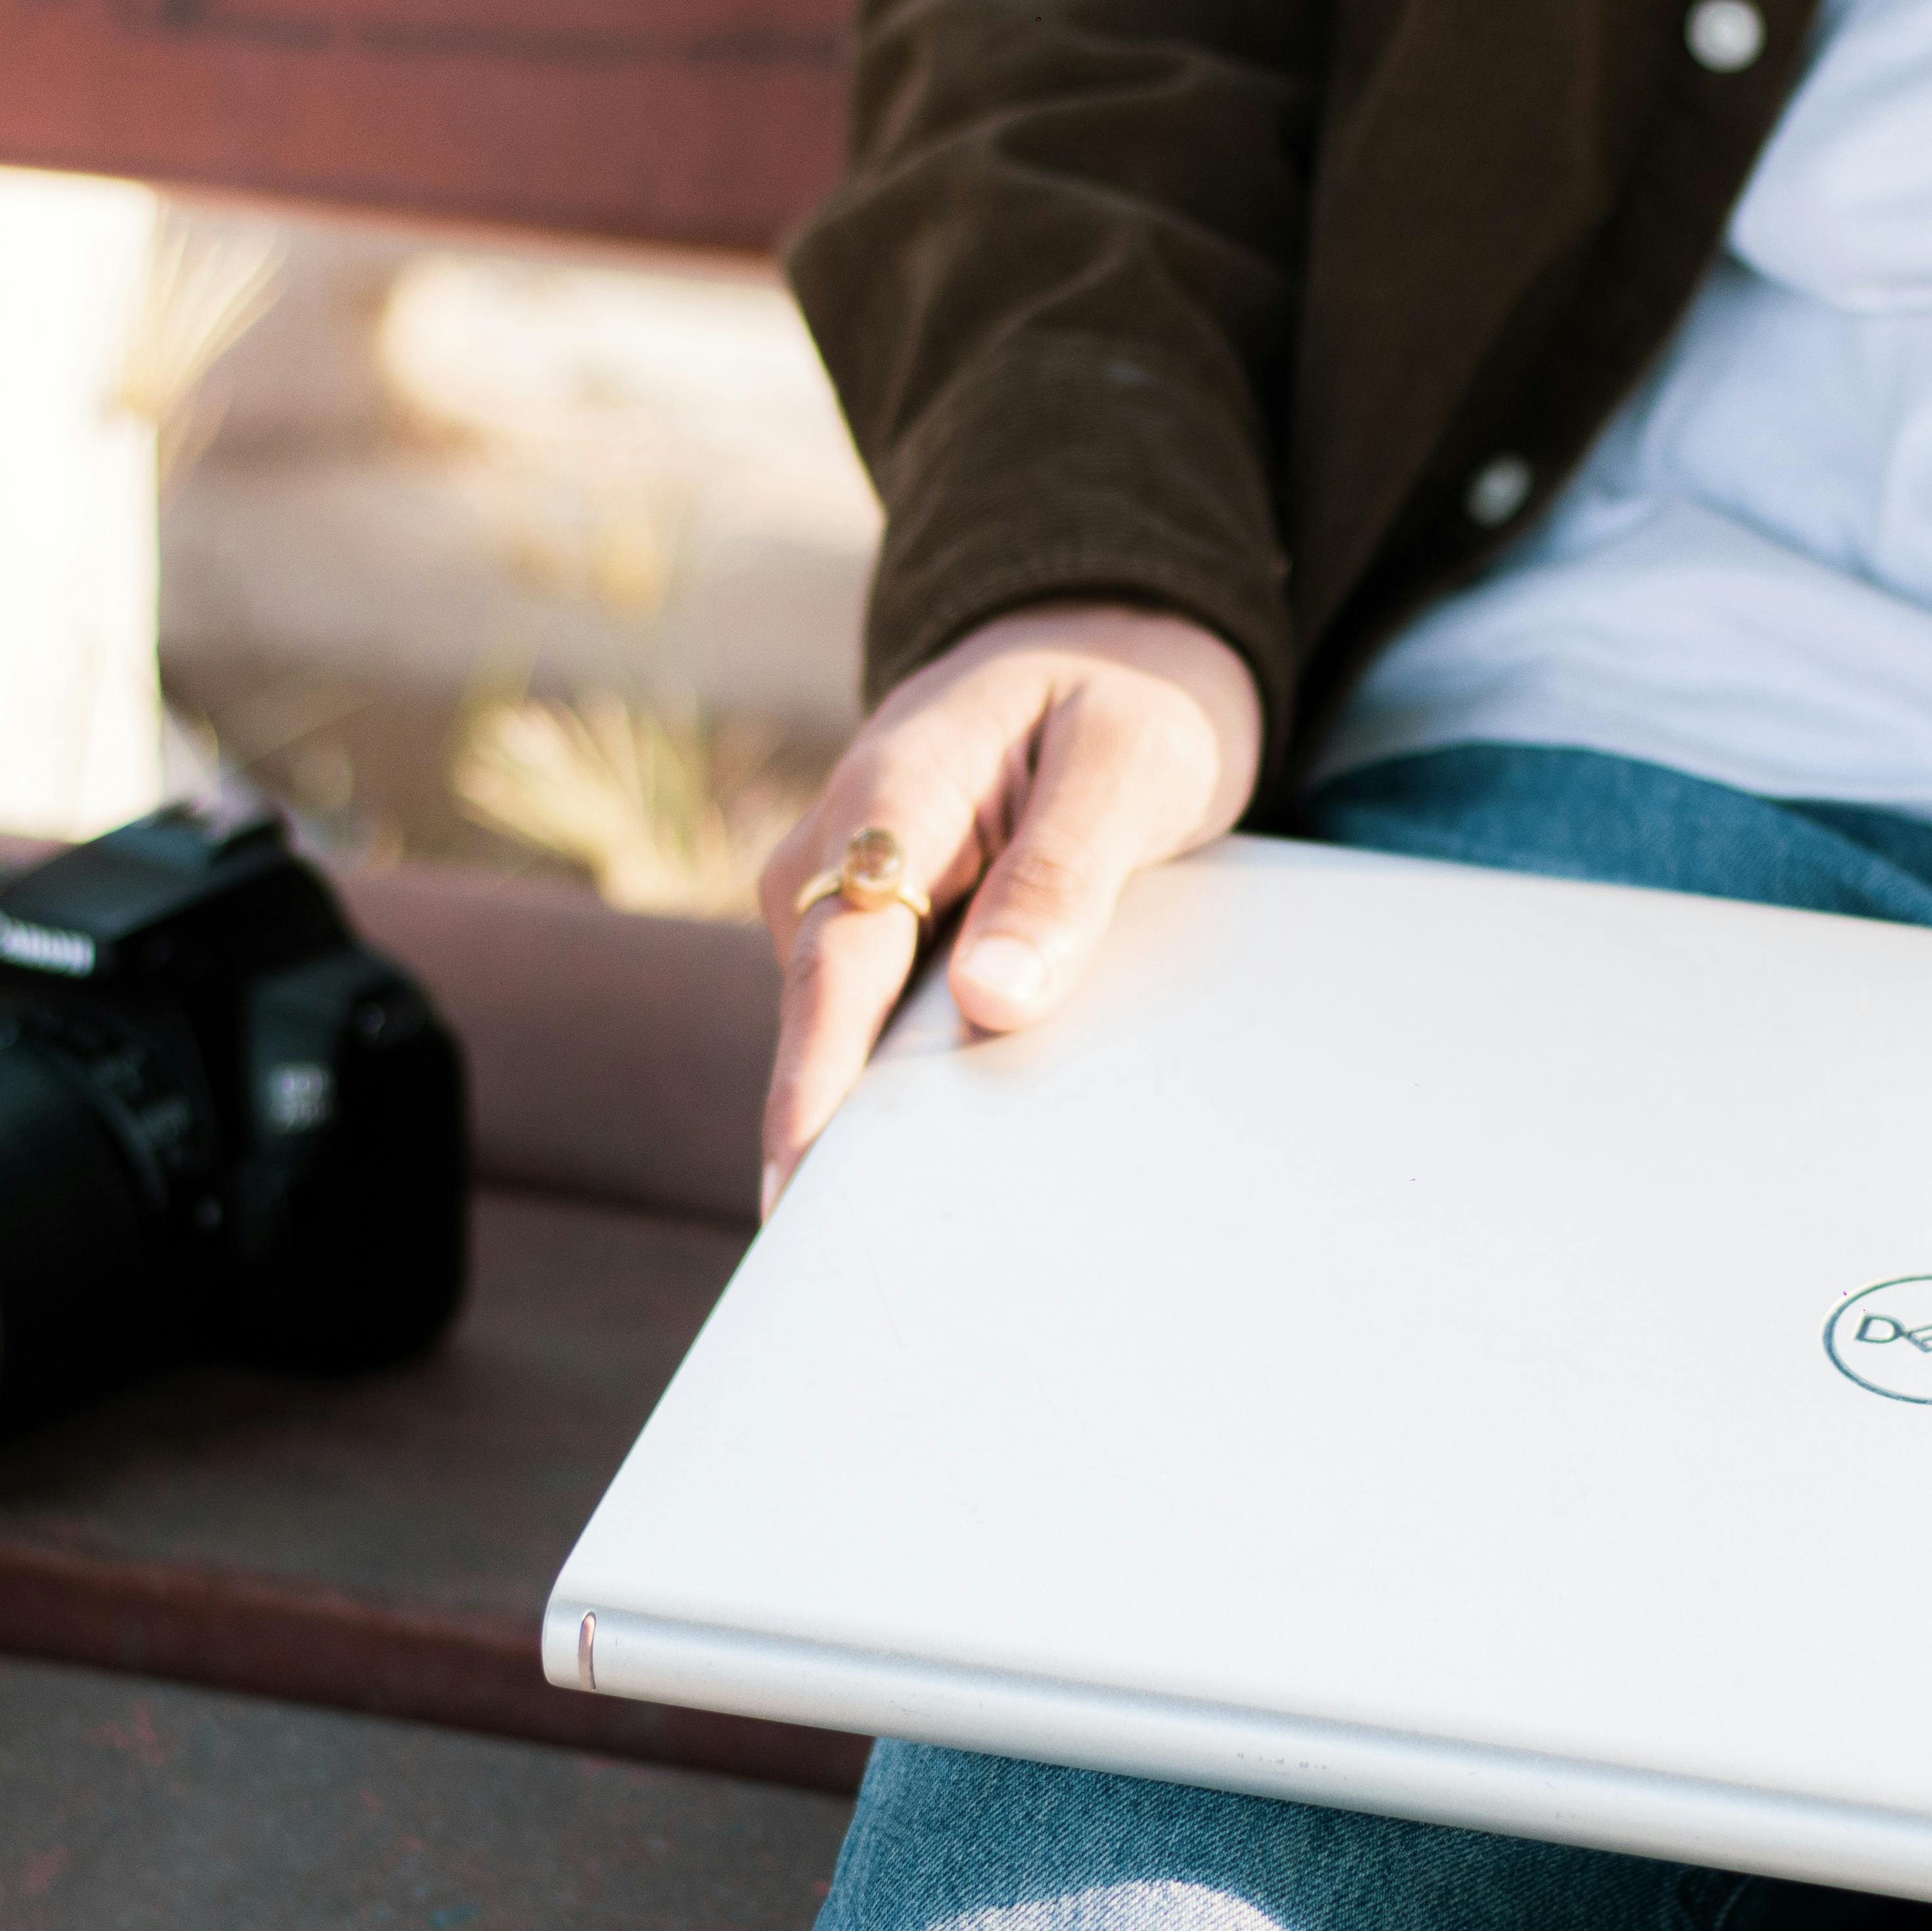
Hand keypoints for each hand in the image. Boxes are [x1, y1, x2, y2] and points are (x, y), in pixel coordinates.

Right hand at [754, 604, 1261, 1214]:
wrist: (1099, 656)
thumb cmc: (1120, 702)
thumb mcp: (1128, 761)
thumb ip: (1065, 872)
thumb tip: (992, 999)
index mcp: (895, 793)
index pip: (837, 960)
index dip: (814, 1081)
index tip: (803, 1184)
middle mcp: (841, 854)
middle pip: (820, 1020)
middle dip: (830, 1142)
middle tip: (856, 1274)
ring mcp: (848, 903)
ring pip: (844, 1038)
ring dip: (878, 1129)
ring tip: (913, 1259)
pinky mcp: (879, 942)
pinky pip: (880, 1032)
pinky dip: (910, 1098)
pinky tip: (950, 1182)